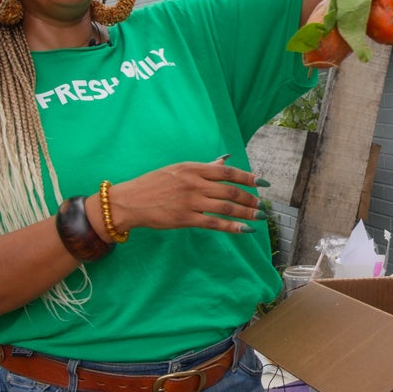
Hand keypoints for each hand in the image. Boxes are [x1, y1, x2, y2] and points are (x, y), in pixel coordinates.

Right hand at [105, 156, 265, 235]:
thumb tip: (225, 161)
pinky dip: (232, 227)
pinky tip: (244, 230)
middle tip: (262, 205)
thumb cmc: (153, 184)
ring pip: (226, 207)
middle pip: (230, 190)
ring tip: (259, 217)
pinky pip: (214, 223)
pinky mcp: (185, 219)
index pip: (227, 172)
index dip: (247, 177)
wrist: (130, 201)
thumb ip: (204, 167)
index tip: (262, 182)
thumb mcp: (178, 169)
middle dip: (250, 198)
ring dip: (246, 213)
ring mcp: (190, 201)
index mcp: (193, 168)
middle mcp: (194, 183)